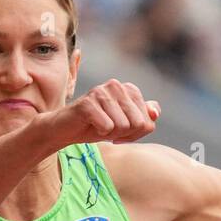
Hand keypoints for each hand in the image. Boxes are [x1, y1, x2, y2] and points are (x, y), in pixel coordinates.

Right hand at [45, 79, 159, 148]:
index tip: (119, 130)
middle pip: (138, 124)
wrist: (65, 130)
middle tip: (108, 130)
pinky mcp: (88, 103)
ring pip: (123, 126)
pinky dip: (100, 133)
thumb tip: (155, 113)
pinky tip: (90, 126)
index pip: (147, 122)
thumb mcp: (124, 125)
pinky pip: (107, 128)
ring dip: (111, 134)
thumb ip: (143, 118)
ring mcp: (102, 92)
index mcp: (128, 89)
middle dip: (124, 135)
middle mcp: (117, 86)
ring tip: (98, 127)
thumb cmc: (96, 127)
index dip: (134, 134)